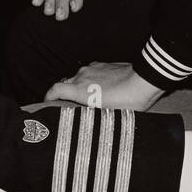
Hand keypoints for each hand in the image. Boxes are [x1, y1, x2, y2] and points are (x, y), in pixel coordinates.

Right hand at [44, 61, 164, 110]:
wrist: (144, 81)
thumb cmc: (127, 101)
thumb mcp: (107, 116)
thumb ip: (92, 117)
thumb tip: (88, 126)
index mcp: (79, 90)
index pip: (54, 90)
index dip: (48, 97)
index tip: (47, 104)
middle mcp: (82, 76)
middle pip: (65, 84)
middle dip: (64, 94)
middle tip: (70, 106)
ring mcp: (93, 68)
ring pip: (79, 78)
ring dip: (79, 87)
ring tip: (89, 100)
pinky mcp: (104, 65)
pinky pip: (91, 73)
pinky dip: (91, 81)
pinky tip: (101, 89)